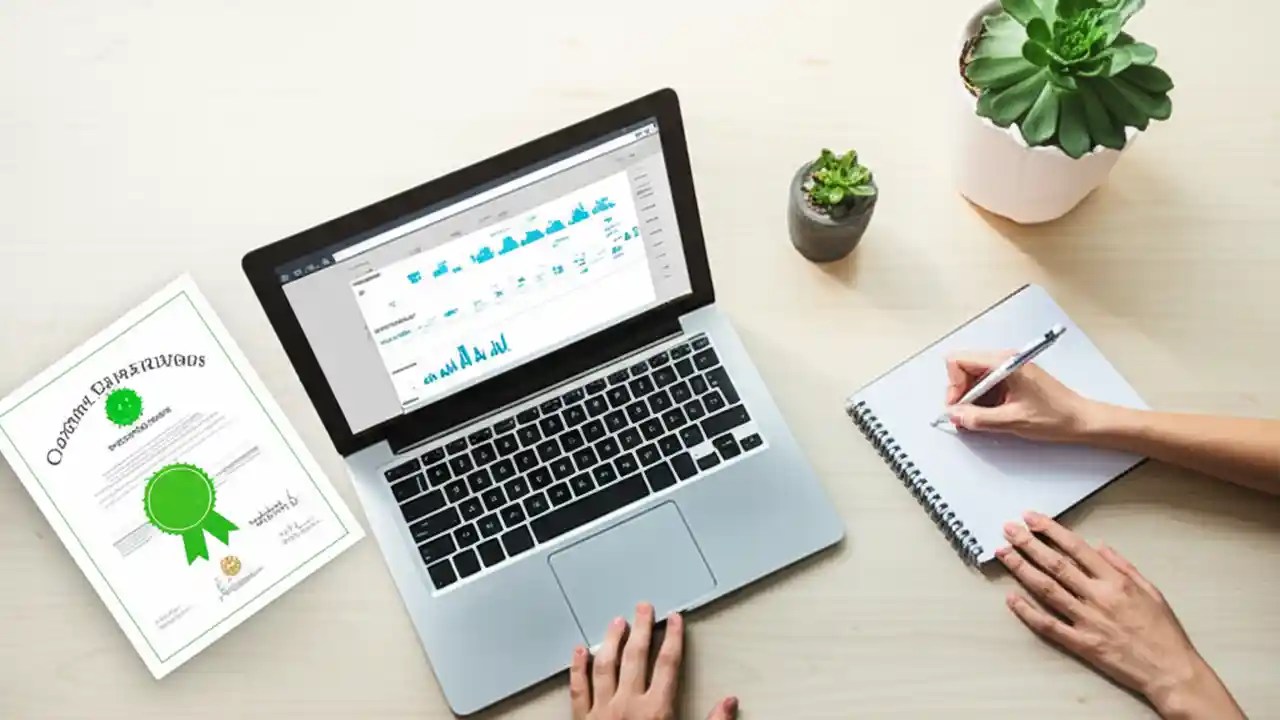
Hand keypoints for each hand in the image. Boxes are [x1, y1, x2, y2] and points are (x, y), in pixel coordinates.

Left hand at [570, 603, 737, 719]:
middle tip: (643, 607)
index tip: (674, 620)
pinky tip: (579, 651)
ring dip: (611, 641)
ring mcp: (601, 712)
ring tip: (616, 622)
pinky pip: (577, 689)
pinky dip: (577, 668)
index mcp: (656, 711)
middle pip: (635, 656)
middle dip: (641, 628)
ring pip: (604, 666)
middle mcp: (627, 706)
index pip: (667, 664)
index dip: (672, 638)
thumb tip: (728, 702)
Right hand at [944, 351, 1092, 441]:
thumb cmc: (1056, 417)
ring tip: (977, 420)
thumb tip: (955, 415)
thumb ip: (979, 418)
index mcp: (1006, 363)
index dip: (953, 384)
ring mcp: (1011, 368)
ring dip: (972, 399)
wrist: (1082, 420)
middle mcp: (1006, 360)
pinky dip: (983, 400)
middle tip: (964, 416)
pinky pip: (988, 385)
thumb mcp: (1012, 420)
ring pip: (975, 378)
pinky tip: (989, 416)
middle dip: (960, 393)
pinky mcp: (1015, 378)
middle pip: (965, 369)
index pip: (960, 361)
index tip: (957, 405)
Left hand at [998, 512, 1243, 718]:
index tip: (1032, 518)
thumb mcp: (1151, 590)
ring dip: (1022, 569)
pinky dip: (1028, 612)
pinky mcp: (1081, 644)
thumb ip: (1124, 566)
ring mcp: (1087, 621)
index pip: (1077, 548)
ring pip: (1047, 590)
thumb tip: (1100, 546)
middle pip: (1056, 564)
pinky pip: (1049, 625)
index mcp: (1117, 582)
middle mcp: (1099, 597)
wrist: (1171, 671)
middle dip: (1029, 544)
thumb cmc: (1164, 632)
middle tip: (1009, 530)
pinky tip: (1011, 598)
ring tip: (1004, 554)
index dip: (1051, 531)